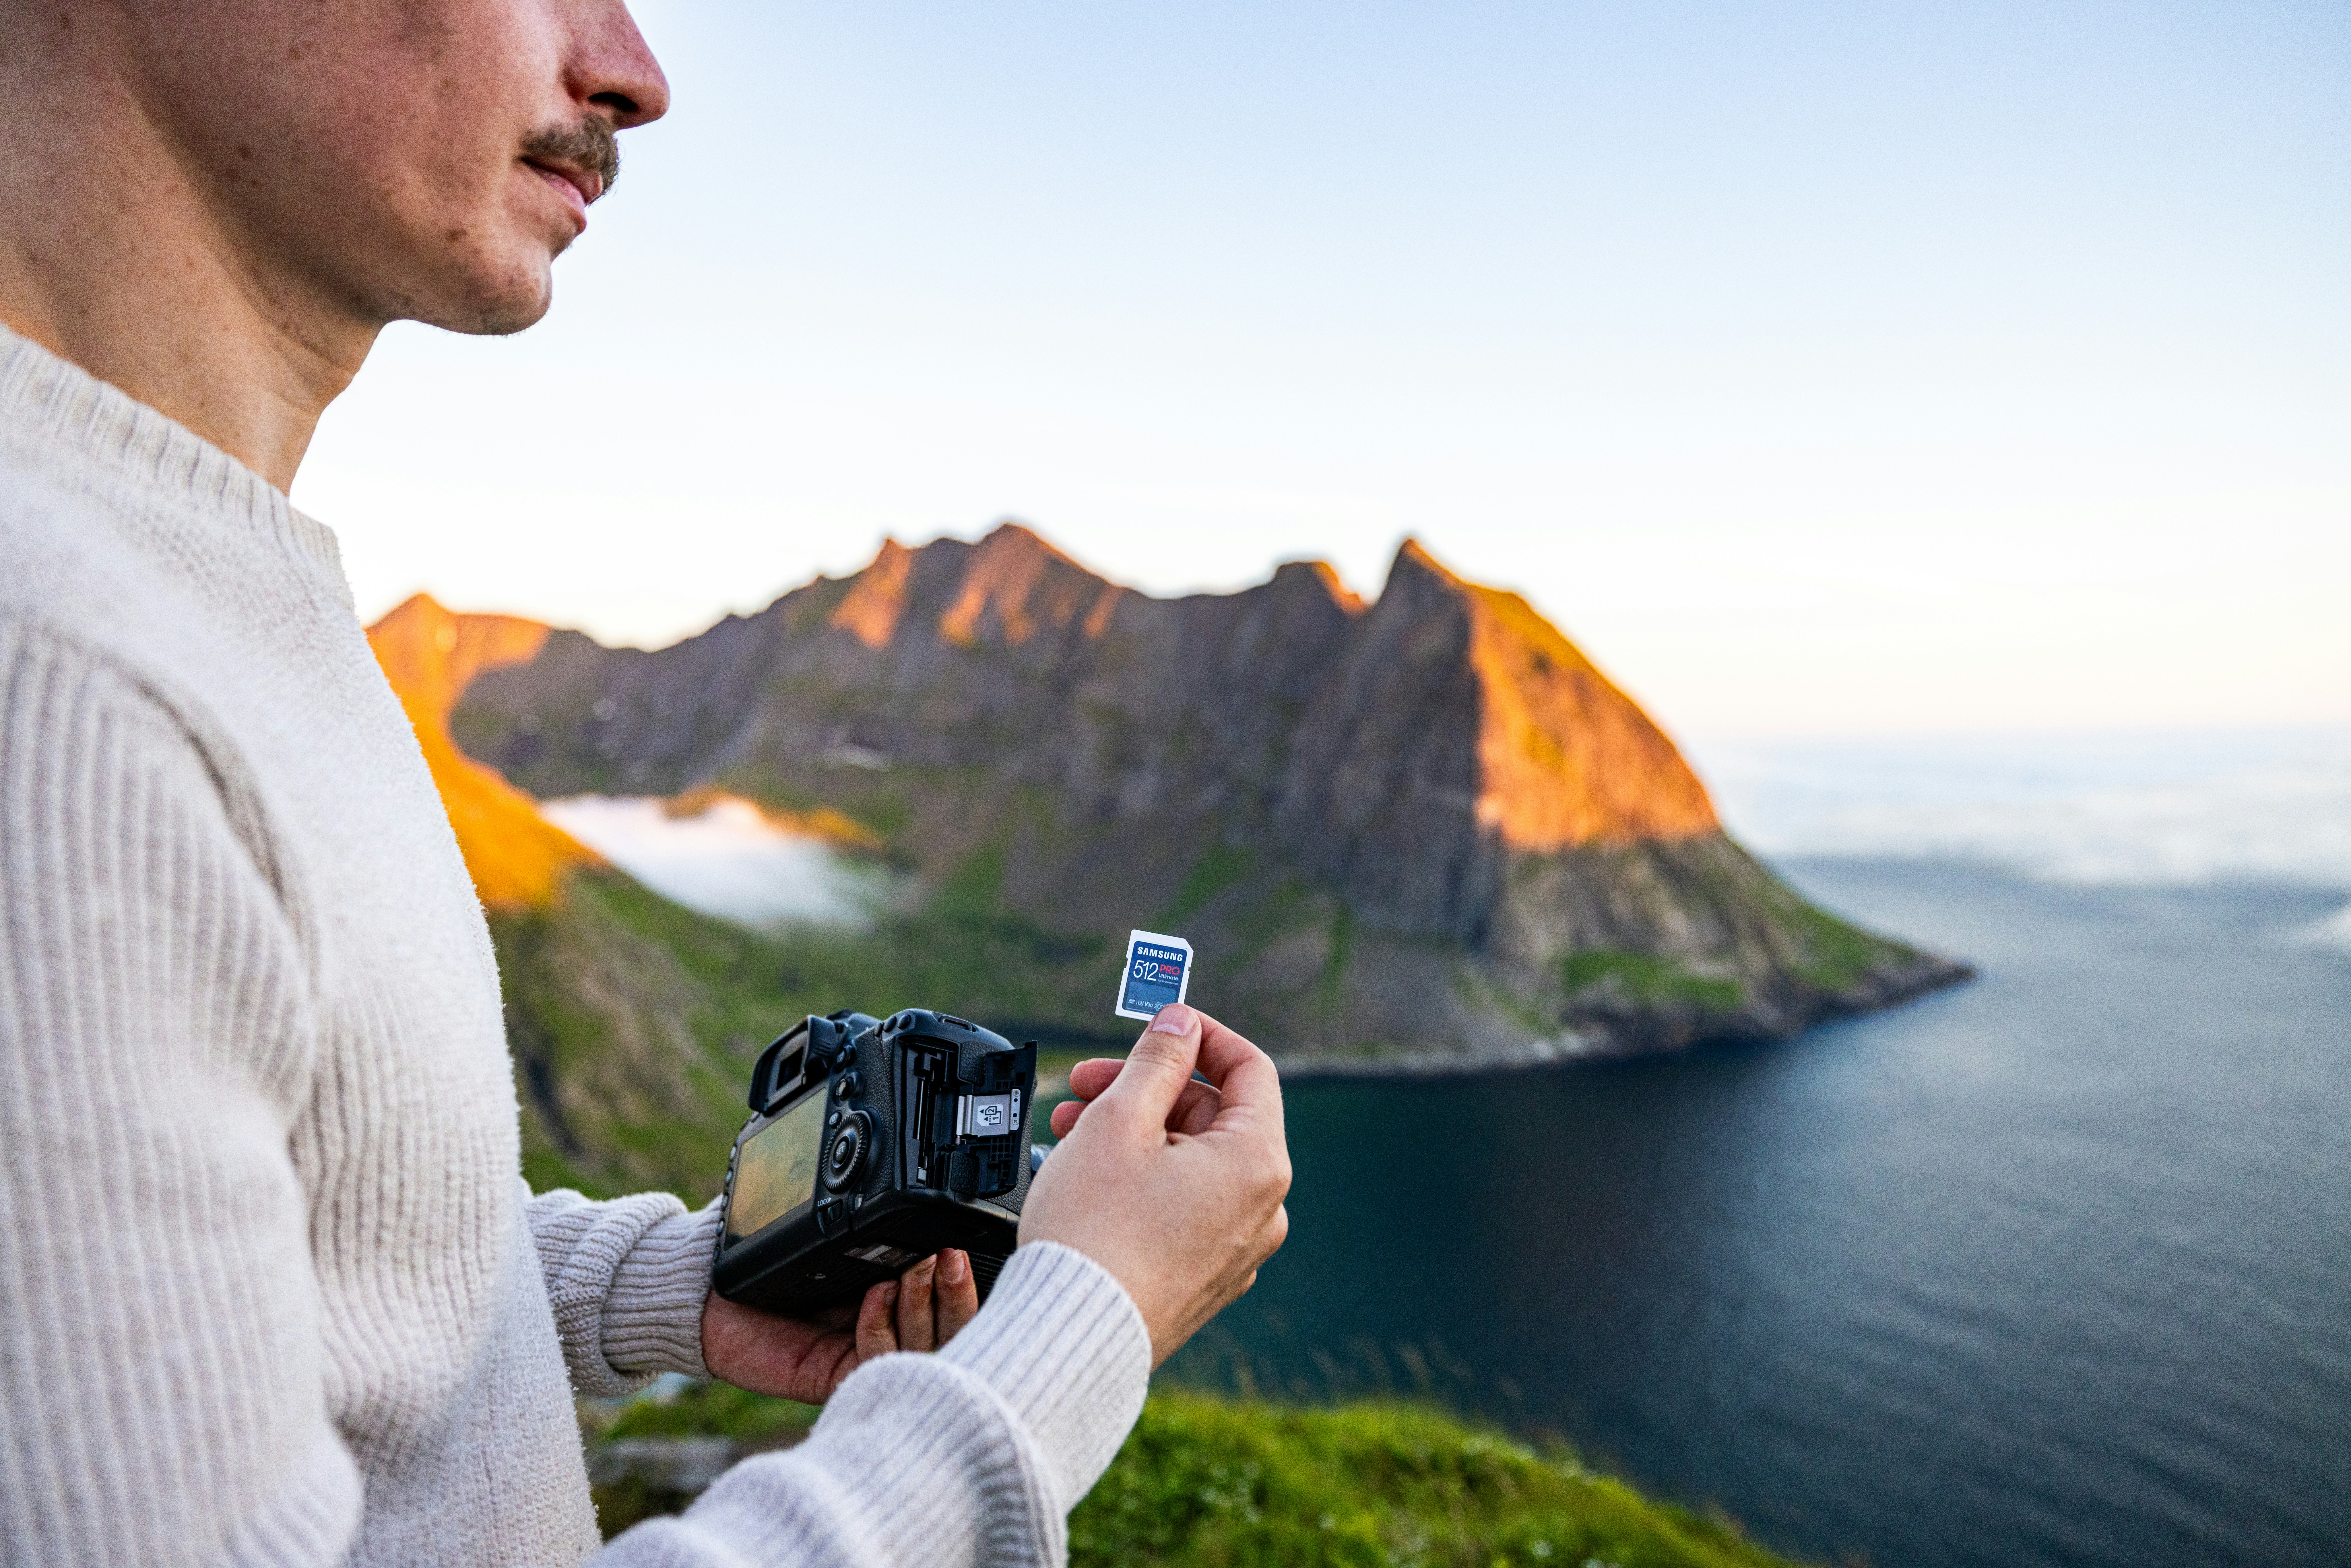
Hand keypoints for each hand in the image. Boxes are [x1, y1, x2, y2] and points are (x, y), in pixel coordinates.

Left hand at [700, 1248, 979, 1402]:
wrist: (704, 1292)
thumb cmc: (760, 1256)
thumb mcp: (824, 1232)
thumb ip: (868, 1224)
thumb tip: (912, 1192)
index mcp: (893, 1298)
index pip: (948, 1300)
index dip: (963, 1278)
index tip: (960, 1242)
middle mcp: (886, 1330)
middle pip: (949, 1331)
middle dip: (956, 1293)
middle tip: (948, 1255)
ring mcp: (864, 1357)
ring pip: (922, 1350)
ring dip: (925, 1307)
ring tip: (917, 1267)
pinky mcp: (836, 1378)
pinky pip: (875, 1362)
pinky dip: (882, 1327)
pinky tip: (876, 1293)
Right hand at [1021, 1004, 1290, 1366]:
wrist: (1069, 1340)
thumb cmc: (1094, 1234)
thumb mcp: (1121, 1118)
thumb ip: (1157, 1058)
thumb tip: (1180, 1022)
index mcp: (1258, 1165)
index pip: (1250, 1069)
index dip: (1201, 1035)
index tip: (1158, 1023)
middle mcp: (1263, 1211)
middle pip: (1214, 1117)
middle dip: (1147, 1089)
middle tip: (1085, 1084)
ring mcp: (1236, 1250)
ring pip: (1192, 1163)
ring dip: (1136, 1132)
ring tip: (1071, 1130)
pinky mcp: (1204, 1278)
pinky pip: (1183, 1206)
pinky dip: (1144, 1179)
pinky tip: (1090, 1175)